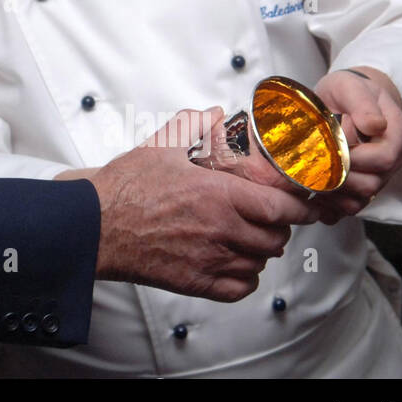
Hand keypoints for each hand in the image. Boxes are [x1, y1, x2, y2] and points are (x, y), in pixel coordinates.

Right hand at [89, 108, 319, 301]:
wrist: (96, 226)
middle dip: (279, 227)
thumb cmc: (125, 188)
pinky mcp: (198, 282)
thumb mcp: (160, 147)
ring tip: (249, 238)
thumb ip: (193, 127)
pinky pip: (241, 288)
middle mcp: (222, 230)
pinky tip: (235, 262)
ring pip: (260, 263)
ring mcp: (211, 259)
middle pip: (276, 238)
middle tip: (270, 218)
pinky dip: (245, 277)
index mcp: (219, 195)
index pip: (281, 207)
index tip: (305, 205)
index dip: (300, 207)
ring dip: (260, 251)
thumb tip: (214, 114)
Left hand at [310, 67, 401, 223]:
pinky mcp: (361, 185)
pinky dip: (331, 208)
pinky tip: (312, 197)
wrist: (345, 98)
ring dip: (333, 194)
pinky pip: (350, 207)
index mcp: (395, 134)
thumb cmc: (348, 90)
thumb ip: (361, 103)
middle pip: (371, 184)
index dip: (354, 157)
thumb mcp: (350, 86)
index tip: (329, 144)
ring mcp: (378, 175)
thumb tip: (373, 125)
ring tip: (309, 179)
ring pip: (361, 200)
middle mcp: (391, 159)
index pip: (382, 159)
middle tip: (312, 164)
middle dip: (339, 177)